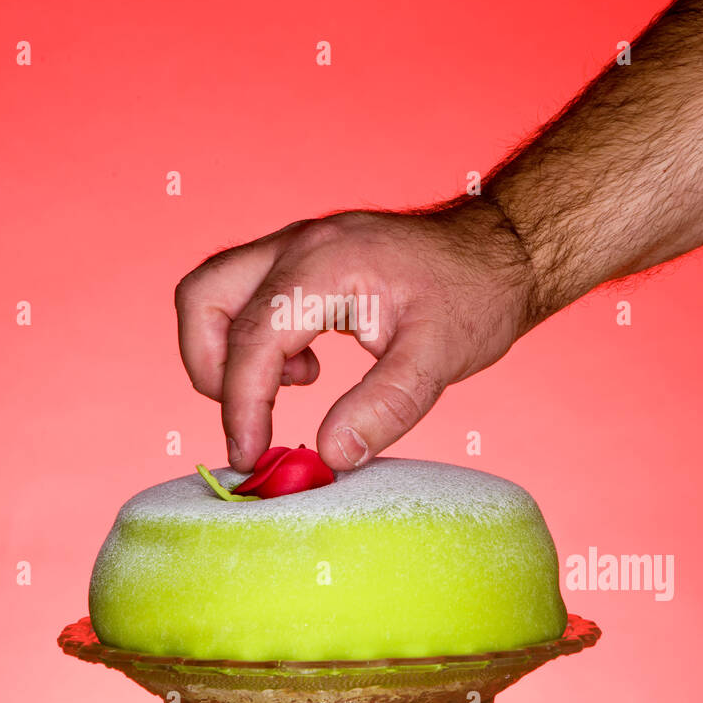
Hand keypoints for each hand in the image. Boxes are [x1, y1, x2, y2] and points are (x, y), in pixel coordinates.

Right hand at [174, 201, 536, 471]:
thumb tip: (331, 454)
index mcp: (327, 263)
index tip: (249, 456)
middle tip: (252, 421)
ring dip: (227, 353)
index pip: (254, 337)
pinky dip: (253, 342)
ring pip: (214, 294)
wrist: (498, 253)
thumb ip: (386, 405)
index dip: (242, 405)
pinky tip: (307, 369)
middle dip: (210, 368)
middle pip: (203, 297)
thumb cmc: (473, 295)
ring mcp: (295, 247)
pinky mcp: (299, 262)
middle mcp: (298, 245)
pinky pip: (244, 298)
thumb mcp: (440, 358)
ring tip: (290, 387)